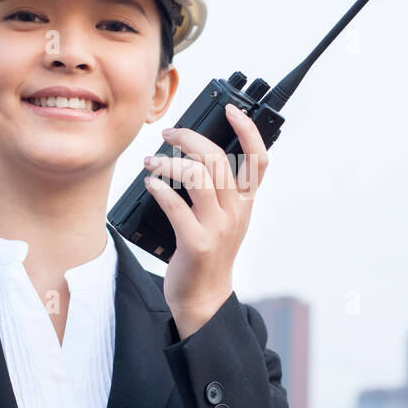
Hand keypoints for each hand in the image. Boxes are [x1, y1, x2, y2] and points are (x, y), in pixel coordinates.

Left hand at [142, 103, 269, 338]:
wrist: (203, 298)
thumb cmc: (208, 253)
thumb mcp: (224, 219)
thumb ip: (220, 189)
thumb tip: (196, 152)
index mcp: (245, 203)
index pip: (258, 160)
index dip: (248, 130)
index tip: (231, 110)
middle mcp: (236, 213)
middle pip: (218, 160)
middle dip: (190, 138)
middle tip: (169, 133)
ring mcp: (217, 228)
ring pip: (198, 177)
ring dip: (170, 161)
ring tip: (151, 161)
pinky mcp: (196, 244)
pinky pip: (176, 207)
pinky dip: (159, 189)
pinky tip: (150, 184)